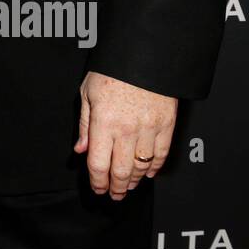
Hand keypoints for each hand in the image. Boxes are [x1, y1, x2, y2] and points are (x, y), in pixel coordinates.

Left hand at [74, 71, 176, 198]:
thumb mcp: (87, 92)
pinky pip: (161, 155)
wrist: (145, 54)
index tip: (97, 188)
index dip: (97, 182)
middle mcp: (127, 129)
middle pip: (120, 171)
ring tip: (127, 186)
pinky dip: (154, 168)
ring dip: (133, 181)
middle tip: (113, 195)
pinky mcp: (167, 125)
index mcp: (104, 121)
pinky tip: (147, 173)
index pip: (98, 164)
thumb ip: (85, 124)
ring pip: (141, 167)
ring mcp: (149, 128)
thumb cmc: (113, 69)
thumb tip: (81, 150)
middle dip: (115, 188)